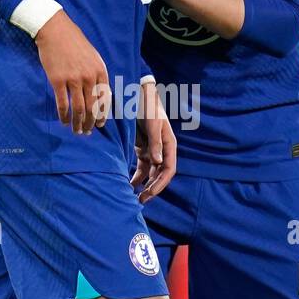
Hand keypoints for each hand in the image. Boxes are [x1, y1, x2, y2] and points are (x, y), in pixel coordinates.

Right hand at [34, 10, 110, 134]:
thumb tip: (100, 94)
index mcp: (100, 71)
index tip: (100, 124)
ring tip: (76, 131)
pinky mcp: (57, 81)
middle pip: (92, 106)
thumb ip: (97, 74)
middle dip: (90, 122)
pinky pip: (62, 104)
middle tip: (87, 132)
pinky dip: (64, 116)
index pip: (104, 99)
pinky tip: (64, 121)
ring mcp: (73, 79)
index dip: (102, 114)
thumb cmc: (74, 42)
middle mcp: (89, 77)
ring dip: (78, 123)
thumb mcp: (93, 56)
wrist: (55, 30)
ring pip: (78, 108)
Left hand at [132, 79, 176, 202]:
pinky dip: (136, 177)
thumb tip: (158, 162)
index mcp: (169, 146)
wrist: (140, 97)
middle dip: (152, 189)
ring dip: (144, 186)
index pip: (168, 170)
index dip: (161, 183)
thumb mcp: (153, 124)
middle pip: (160, 175)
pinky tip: (129, 186)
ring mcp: (153, 151)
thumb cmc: (150, 108)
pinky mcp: (143, 150)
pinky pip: (142, 168)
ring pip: (151, 174)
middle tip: (141, 201)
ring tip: (135, 198)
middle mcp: (163, 151)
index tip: (150, 193)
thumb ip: (155, 143)